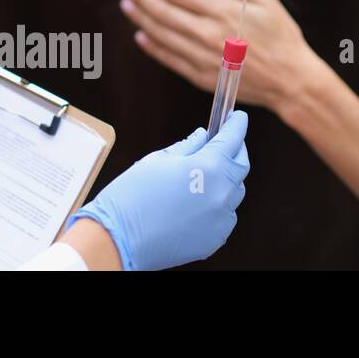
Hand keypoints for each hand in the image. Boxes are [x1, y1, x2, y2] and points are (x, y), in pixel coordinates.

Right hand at [68, 111, 249, 270]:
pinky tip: (194, 207)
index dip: (237, 125)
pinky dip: (216, 208)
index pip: (233, 139)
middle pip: (240, 167)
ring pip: (233, 194)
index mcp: (208, 167)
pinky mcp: (215, 239)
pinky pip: (224, 217)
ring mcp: (220, 219)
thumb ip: (187, 147)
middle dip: (235, 152)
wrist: (118, 239)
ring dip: (224, 182)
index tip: (238, 118)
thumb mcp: (157, 161)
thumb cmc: (132, 196)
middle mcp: (221, 193)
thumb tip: (203, 137)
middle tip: (224, 145)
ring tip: (202, 180)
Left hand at [118, 0, 328, 111]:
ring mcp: (202, 57)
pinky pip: (170, 60)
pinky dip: (153, 48)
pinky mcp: (201, 76)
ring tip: (127, 5)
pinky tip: (141, 37)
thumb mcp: (266, 1)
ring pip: (162, 35)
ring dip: (141, 19)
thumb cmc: (282, 37)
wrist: (290, 81)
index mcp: (223, 12)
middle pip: (164, 12)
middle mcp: (208, 34)